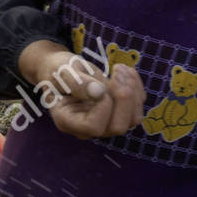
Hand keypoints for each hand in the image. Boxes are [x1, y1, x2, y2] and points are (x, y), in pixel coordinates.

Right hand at [17, 39, 144, 138]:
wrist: (62, 69)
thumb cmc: (58, 70)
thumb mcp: (63, 71)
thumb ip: (77, 83)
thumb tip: (100, 92)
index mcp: (67, 121)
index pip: (94, 127)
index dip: (103, 106)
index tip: (99, 84)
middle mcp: (87, 128)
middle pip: (118, 127)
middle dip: (124, 98)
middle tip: (116, 72)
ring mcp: (104, 123)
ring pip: (133, 119)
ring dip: (133, 90)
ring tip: (118, 68)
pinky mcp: (117, 113)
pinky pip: (137, 105)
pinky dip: (135, 85)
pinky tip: (122, 70)